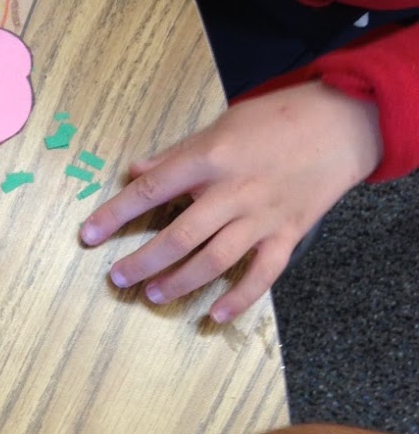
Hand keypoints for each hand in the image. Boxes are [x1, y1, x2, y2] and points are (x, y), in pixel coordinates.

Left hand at [80, 82, 381, 322]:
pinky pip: (261, 275)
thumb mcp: (221, 125)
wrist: (343, 122)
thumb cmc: (278, 119)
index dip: (116, 215)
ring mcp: (261, 216)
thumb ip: (178, 154)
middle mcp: (233, 191)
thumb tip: (136, 171)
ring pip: (214, 260)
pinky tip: (214, 315)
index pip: (152, 190)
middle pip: (179, 236)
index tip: (89, 236)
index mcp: (211, 158)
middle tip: (117, 278)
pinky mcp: (287, 234)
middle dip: (143, 261)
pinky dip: (238, 298)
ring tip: (152, 295)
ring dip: (179, 282)